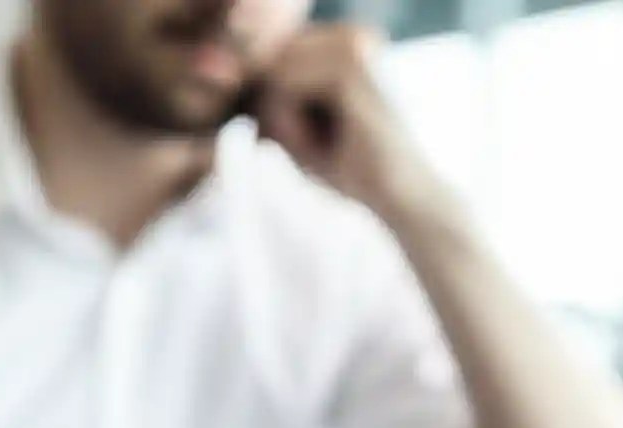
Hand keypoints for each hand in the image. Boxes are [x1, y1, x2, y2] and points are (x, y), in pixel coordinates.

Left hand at [255, 24, 444, 218]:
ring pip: (271, 71)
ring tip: (319, 146)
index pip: (270, 55)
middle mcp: (352, 33)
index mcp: (344, 41)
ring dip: (281, 120)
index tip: (298, 136)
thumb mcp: (294, 124)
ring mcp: (354, 44)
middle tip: (312, 145)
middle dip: (274, 109)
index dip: (269, 101)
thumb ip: (263, 92)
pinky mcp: (351, 67)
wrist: (404, 199)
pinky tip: (321, 147)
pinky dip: (290, 126)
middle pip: (268, 59)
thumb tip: (219, 67)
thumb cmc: (353, 167)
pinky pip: (282, 87)